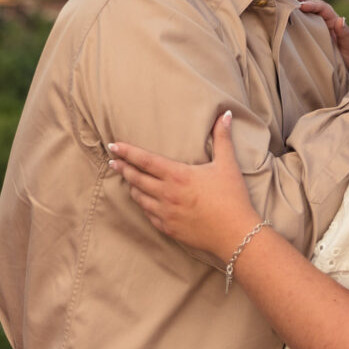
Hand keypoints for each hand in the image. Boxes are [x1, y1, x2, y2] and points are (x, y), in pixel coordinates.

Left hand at [108, 112, 262, 262]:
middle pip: (137, 178)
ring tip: (128, 180)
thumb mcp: (227, 164)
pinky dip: (143, 205)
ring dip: (132, 187)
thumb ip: (222, 138)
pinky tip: (143, 202)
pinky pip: (148, 215)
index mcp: (178, 175)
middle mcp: (166, 194)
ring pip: (139, 197)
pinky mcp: (168, 228)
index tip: (113, 146)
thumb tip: (224, 114)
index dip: (127, 152)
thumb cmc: (232, 197)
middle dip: (123, 168)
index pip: (145, 160)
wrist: (235, 233)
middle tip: (113, 161)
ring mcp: (165, 213)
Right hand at [287, 0, 348, 80]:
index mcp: (333, 21)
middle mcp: (323, 21)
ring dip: (292, 0)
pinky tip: (279, 10)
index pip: (323, 8)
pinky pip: (298, 22)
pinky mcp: (307, 35)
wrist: (347, 73)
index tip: (302, 6)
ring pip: (303, 10)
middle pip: (310, 3)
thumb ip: (345, 34)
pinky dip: (289, 14)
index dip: (313, 5)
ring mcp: (315, 27)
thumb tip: (341, 20)